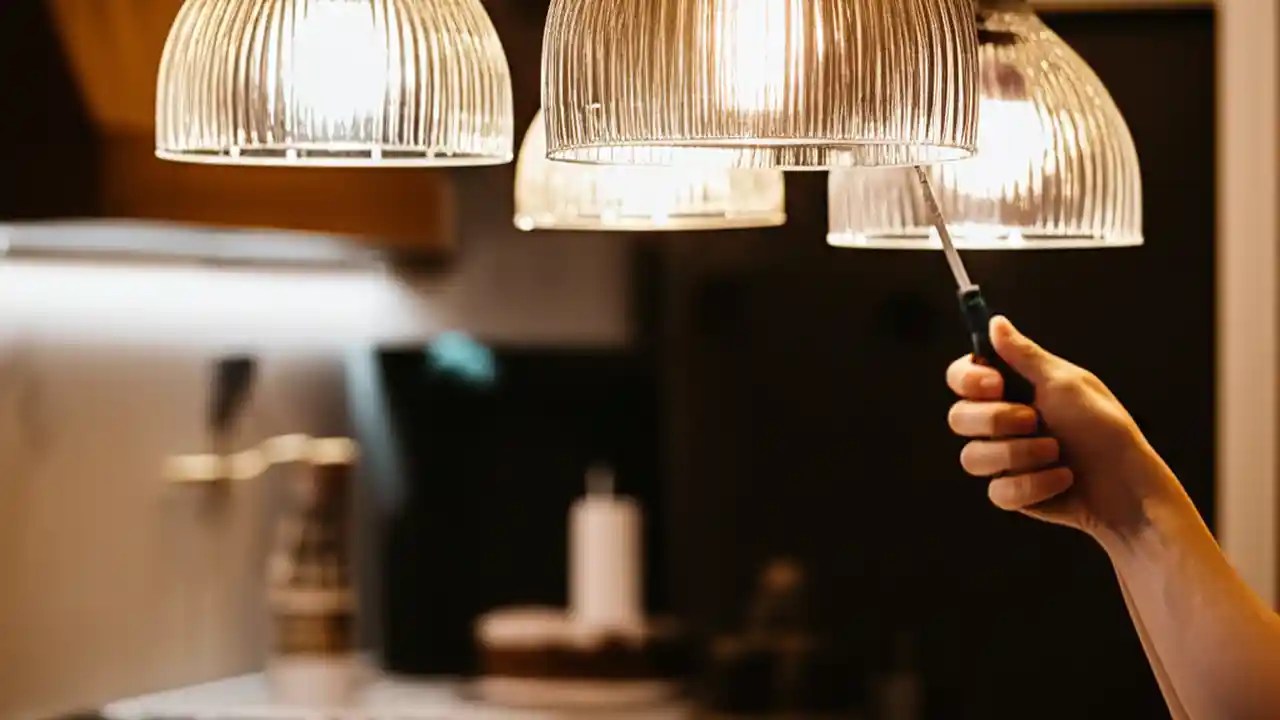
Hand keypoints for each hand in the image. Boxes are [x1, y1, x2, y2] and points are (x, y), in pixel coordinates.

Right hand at [946, 317, 1178, 542]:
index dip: (968, 379)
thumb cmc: (1104, 428)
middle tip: (1034, 420)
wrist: (1128, 485)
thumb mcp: (1066, 383)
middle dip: (996, 420)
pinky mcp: (1011, 493)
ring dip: (1019, 455)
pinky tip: (1062, 479)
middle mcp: (1000, 423)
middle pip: (957, 418)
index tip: (995, 384)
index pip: (961, 377)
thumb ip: (1024, 355)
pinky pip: (998, 491)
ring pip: (972, 458)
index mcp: (1011, 390)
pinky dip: (1034, 484)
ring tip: (1056, 452)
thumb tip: (996, 321)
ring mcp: (1003, 459)